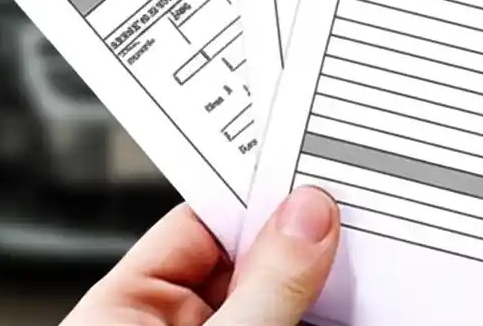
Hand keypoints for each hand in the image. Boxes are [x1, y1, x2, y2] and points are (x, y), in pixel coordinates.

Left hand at [61, 186, 339, 325]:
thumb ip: (264, 287)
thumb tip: (307, 218)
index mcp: (119, 312)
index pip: (194, 224)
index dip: (251, 194)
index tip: (308, 171)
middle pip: (245, 263)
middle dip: (298, 242)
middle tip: (353, 215)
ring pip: (275, 299)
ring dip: (319, 282)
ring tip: (362, 259)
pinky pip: (291, 322)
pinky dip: (325, 311)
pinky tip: (357, 300)